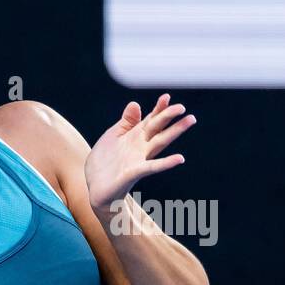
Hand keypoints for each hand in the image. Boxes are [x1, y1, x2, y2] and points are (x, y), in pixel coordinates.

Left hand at [85, 93, 195, 210]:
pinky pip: (152, 167)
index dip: (158, 109)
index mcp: (134, 136)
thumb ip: (126, 122)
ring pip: (159, 143)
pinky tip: (180, 158)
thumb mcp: (113, 136)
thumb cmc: (104, 162)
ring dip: (175, 132)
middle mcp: (140, 146)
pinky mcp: (134, 173)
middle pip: (157, 128)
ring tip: (189, 121)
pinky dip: (166, 163)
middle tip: (182, 108)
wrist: (94, 187)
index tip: (166, 97)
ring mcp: (139, 159)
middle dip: (169, 117)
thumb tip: (135, 103)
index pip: (150, 119)